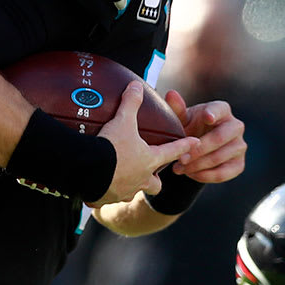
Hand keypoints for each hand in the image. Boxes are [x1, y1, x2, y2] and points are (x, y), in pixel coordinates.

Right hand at [91, 82, 195, 205]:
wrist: (88, 169)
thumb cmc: (111, 146)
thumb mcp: (123, 120)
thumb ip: (131, 103)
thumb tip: (136, 85)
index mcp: (148, 161)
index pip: (172, 152)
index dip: (184, 146)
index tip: (195, 143)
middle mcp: (139, 179)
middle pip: (155, 186)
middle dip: (155, 181)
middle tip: (148, 172)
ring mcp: (123, 191)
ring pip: (132, 192)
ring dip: (128, 186)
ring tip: (119, 178)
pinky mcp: (105, 199)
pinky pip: (105, 199)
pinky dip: (103, 194)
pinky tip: (96, 187)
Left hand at [164, 89, 246, 183]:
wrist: (198, 148)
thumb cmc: (190, 128)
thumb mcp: (182, 119)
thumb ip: (177, 108)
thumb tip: (171, 94)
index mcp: (222, 110)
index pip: (220, 109)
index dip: (214, 113)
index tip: (207, 117)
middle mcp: (235, 126)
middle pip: (220, 138)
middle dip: (198, 150)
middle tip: (180, 158)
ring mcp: (240, 145)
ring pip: (220, 157)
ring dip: (197, 165)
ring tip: (179, 168)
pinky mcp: (239, 164)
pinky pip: (224, 173)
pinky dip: (205, 176)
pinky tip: (191, 174)